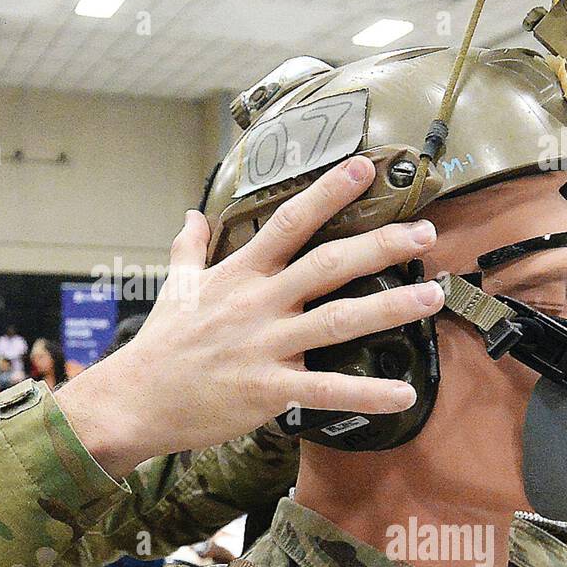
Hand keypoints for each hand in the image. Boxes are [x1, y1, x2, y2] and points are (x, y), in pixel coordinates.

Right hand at [55, 156, 442, 475]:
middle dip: (380, 246)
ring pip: (338, 320)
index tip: (364, 167)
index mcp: (239, 275)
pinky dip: (367, 394)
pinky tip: (402, 394)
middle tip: (426, 233)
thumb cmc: (160, 345)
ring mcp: (265, 346)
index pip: (290, 222)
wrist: (135, 399)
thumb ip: (189, 249)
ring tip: (431, 297)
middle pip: (327, 264)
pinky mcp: (268, 389)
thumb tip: (191, 213)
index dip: (329, 191)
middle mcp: (258, 303)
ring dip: (390, 308)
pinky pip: (325, 390)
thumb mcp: (174, 288)